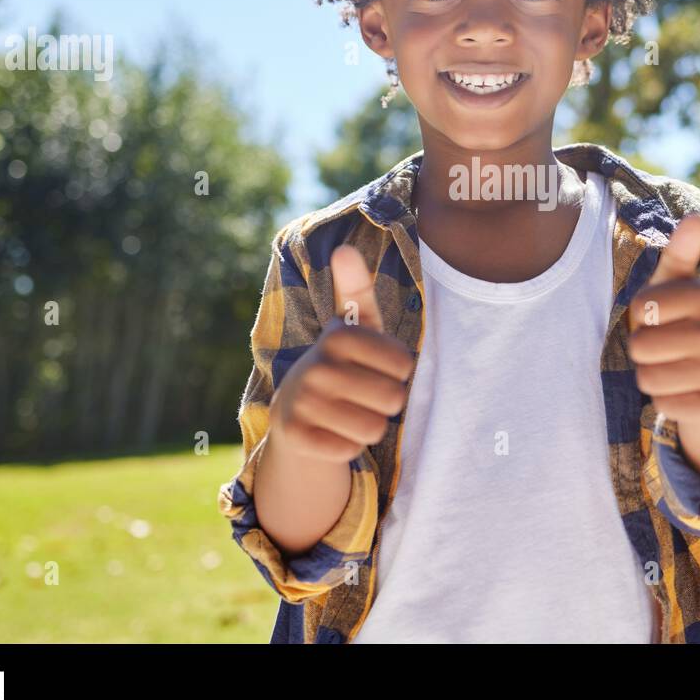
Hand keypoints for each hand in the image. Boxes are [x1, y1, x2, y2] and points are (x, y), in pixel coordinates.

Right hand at [270, 244, 415, 462]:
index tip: (378, 366)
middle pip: (393, 399)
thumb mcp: (354, 327)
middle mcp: (316, 366)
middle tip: (364, 394)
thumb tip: (344, 249)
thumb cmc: (342, 365)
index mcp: (338, 336)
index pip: (404, 364)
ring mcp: (302, 401)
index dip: (398, 371)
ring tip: (350, 412)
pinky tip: (332, 432)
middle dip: (387, 402)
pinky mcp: (296, 436)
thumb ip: (356, 290)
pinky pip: (349, 450)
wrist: (295, 411)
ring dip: (370, 425)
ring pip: (373, 428)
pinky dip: (348, 446)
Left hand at [626, 213, 699, 426]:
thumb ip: (680, 252)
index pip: (642, 306)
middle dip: (641, 350)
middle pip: (641, 346)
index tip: (659, 315)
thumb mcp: (674, 285)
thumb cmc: (680, 322)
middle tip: (662, 347)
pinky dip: (665, 400)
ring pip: (649, 378)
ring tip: (670, 368)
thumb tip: (697, 218)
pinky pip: (665, 404)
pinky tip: (682, 391)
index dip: (641, 315)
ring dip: (650, 376)